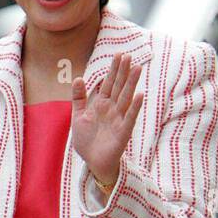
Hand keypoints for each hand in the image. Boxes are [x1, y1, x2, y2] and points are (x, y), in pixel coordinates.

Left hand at [71, 52, 143, 187]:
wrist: (93, 162)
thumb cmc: (87, 141)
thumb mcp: (78, 117)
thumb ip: (78, 98)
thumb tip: (77, 78)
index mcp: (101, 105)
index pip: (108, 83)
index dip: (113, 70)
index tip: (119, 54)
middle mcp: (112, 109)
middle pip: (118, 87)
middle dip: (123, 72)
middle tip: (129, 55)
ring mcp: (119, 119)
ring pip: (126, 98)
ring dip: (132, 84)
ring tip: (138, 68)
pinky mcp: (123, 132)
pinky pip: (130, 117)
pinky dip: (134, 107)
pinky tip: (139, 95)